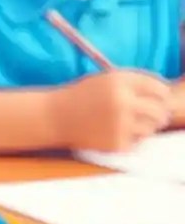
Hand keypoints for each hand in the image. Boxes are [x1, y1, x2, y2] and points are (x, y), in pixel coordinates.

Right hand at [48, 70, 170, 151]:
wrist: (53, 117)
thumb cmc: (81, 97)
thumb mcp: (106, 80)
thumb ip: (135, 84)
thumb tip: (170, 100)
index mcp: (120, 81)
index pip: (159, 89)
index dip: (161, 96)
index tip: (159, 100)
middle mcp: (122, 101)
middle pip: (160, 110)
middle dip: (159, 114)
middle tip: (152, 116)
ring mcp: (120, 124)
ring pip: (151, 128)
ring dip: (144, 127)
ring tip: (124, 123)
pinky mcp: (116, 142)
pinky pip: (136, 142)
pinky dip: (129, 139)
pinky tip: (111, 132)